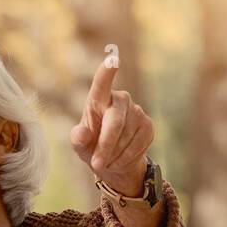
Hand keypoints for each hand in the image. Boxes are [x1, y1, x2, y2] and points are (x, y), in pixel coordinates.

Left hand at [69, 58, 153, 197]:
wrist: (113, 161)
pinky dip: (126, 158)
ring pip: (126, 137)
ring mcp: (137, 111)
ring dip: (114, 155)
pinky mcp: (148, 125)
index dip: (107, 72)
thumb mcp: (80, 145)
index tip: (113, 60)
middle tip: (96, 165)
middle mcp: (120, 99)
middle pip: (114, 122)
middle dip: (105, 146)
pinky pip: (138, 145)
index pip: (101, 84)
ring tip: (106, 162)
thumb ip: (78, 138)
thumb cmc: (91, 146)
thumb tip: (81, 133)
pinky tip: (119, 160)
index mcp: (98, 99)